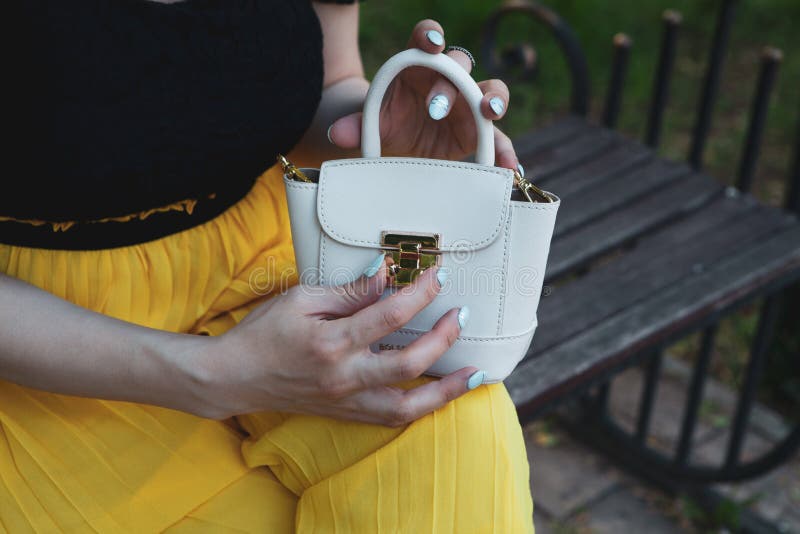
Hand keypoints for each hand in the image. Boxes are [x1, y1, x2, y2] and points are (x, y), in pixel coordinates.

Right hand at [194, 256, 480, 425]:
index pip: (389, 315)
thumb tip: (385, 276)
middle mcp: (344, 376)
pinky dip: (420, 407)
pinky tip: (438, 395)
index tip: (438, 276)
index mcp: (332, 342)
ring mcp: (346, 400)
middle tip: (460, 316)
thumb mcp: (301, 299)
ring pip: (407, 406)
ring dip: (445, 391)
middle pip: (409, 362)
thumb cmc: (263, 333)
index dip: (420, 293)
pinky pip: (390, 418)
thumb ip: (347, 292)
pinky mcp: (345, 414)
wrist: (234, 377)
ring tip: (473, 374)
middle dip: (443, 337)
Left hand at [328, 19, 519, 171]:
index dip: (431, 37)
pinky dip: (505, 151)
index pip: (426, 41)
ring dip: (493, 98)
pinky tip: (509, 166)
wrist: (397, 151)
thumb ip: (356, 125)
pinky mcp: (478, 131)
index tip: (431, 45)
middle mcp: (447, 79)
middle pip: (459, 67)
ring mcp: (467, 104)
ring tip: (489, 112)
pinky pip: (498, 138)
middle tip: (434, 110)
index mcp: (417, 66)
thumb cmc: (385, 126)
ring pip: (490, 91)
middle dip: (451, 83)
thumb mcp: (369, 125)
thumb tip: (337, 134)